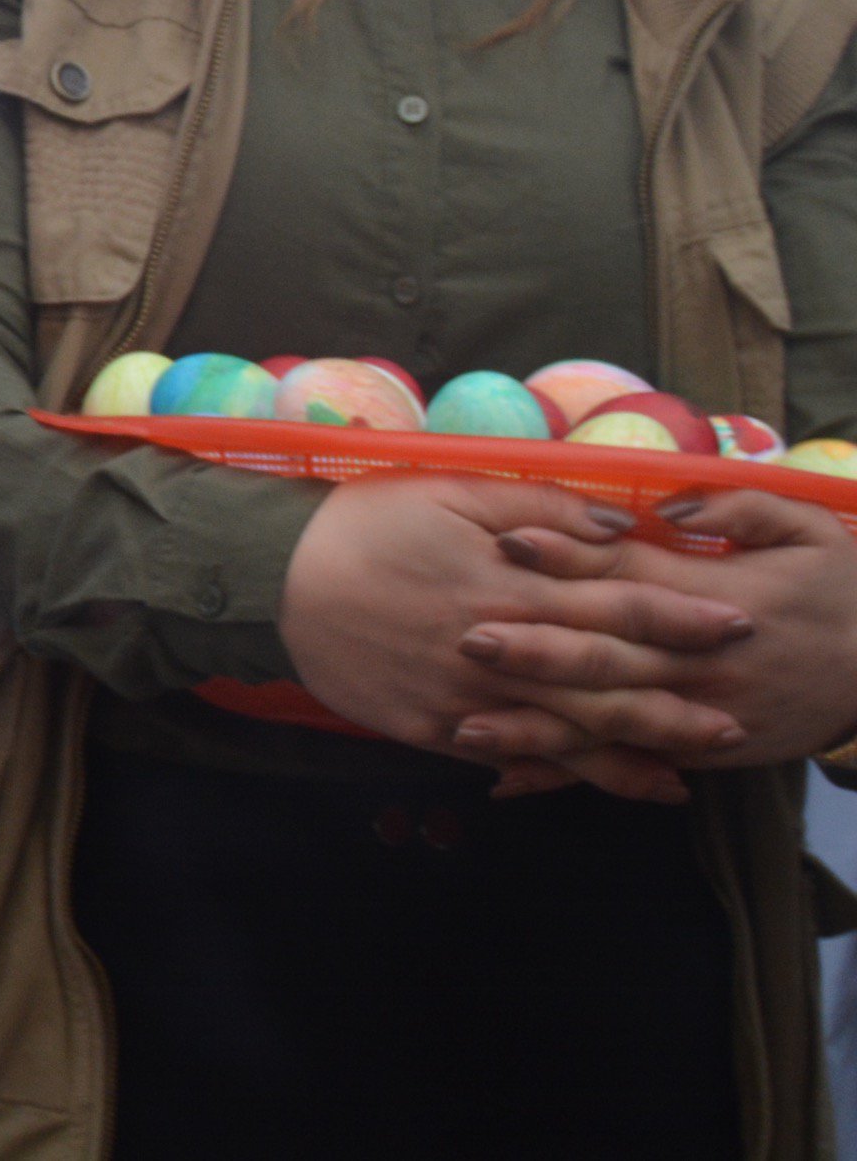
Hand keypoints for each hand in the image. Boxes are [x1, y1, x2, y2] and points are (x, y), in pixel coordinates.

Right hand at [278, 475, 744, 801]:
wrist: (271, 579)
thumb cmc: (362, 524)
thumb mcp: (447, 489)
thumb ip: (535, 507)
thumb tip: (614, 526)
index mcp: (508, 586)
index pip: (613, 606)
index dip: (678, 619)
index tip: (733, 625)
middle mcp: (496, 651)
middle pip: (602, 685)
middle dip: (672, 705)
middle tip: (732, 721)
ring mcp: (464, 699)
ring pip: (561, 736)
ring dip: (627, 758)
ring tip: (682, 776)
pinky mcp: (429, 728)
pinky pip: (503, 758)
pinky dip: (551, 776)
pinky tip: (587, 785)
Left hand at [459, 487, 856, 770]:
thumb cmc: (841, 586)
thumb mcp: (807, 527)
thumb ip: (737, 506)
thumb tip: (667, 503)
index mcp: (717, 596)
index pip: (628, 574)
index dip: (567, 556)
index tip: (506, 539)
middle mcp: (701, 658)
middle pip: (607, 652)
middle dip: (536, 646)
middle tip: (465, 635)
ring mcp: (700, 710)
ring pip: (606, 719)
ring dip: (536, 724)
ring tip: (466, 725)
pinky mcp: (704, 748)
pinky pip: (627, 763)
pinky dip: (569, 775)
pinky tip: (510, 780)